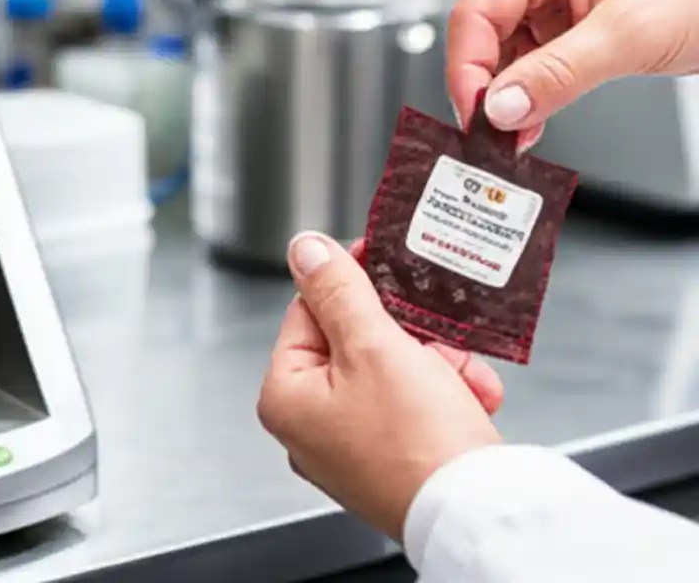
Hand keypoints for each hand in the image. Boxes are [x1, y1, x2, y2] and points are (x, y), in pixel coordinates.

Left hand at [257, 233, 503, 540]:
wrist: (475, 510)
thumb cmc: (416, 443)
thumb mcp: (373, 345)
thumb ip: (338, 290)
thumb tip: (305, 250)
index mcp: (286, 397)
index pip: (308, 312)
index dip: (350, 283)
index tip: (382, 260)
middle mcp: (310, 427)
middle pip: (356, 342)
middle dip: (409, 335)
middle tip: (436, 331)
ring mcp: (350, 447)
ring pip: (393, 373)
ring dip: (437, 365)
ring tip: (461, 376)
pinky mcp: (391, 460)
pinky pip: (415, 408)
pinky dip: (447, 397)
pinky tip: (472, 400)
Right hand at [448, 0, 698, 149]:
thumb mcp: (630, 31)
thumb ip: (559, 73)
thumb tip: (500, 108)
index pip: (476, 11)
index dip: (468, 69)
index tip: (476, 115)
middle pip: (481, 37)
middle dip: (485, 90)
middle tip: (490, 134)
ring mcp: (547, 0)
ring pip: (499, 60)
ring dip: (504, 102)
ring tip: (510, 136)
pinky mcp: (561, 30)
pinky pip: (525, 70)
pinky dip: (524, 102)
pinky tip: (527, 125)